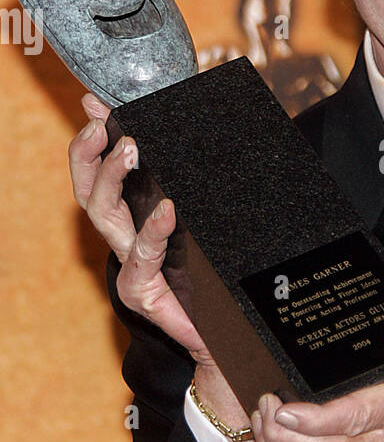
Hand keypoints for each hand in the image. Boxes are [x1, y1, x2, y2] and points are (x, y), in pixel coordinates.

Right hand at [68, 93, 247, 428]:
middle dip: (89, 153)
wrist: (236, 338)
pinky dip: (153, 231)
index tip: (96, 103)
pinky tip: (169, 209)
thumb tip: (199, 129)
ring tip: (130, 149)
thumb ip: (201, 183)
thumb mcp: (214, 220)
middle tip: (106, 125)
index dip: (94, 138)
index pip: (102, 172)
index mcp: (138, 219)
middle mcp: (126, 242)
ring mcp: (131, 268)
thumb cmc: (227, 277)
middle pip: (89, 191)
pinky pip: (142, 257)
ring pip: (102, 217)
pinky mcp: (144, 295)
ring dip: (111, 180)